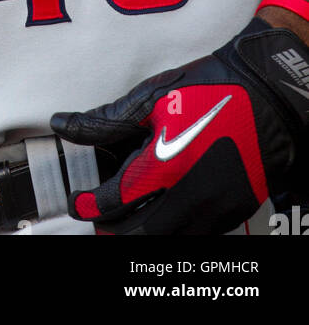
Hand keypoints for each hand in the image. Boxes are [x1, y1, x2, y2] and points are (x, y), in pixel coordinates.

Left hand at [50, 17, 308, 234]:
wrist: (268, 93)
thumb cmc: (210, 89)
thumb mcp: (152, 98)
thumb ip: (105, 121)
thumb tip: (63, 124)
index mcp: (165, 163)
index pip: (115, 200)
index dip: (90, 205)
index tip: (79, 203)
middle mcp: (190, 193)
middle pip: (140, 233)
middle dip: (113, 230)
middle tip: (99, 219)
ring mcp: (216, 207)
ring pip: (170, 241)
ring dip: (143, 234)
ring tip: (127, 220)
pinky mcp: (234, 211)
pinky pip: (197, 236)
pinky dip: (174, 232)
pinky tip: (163, 215)